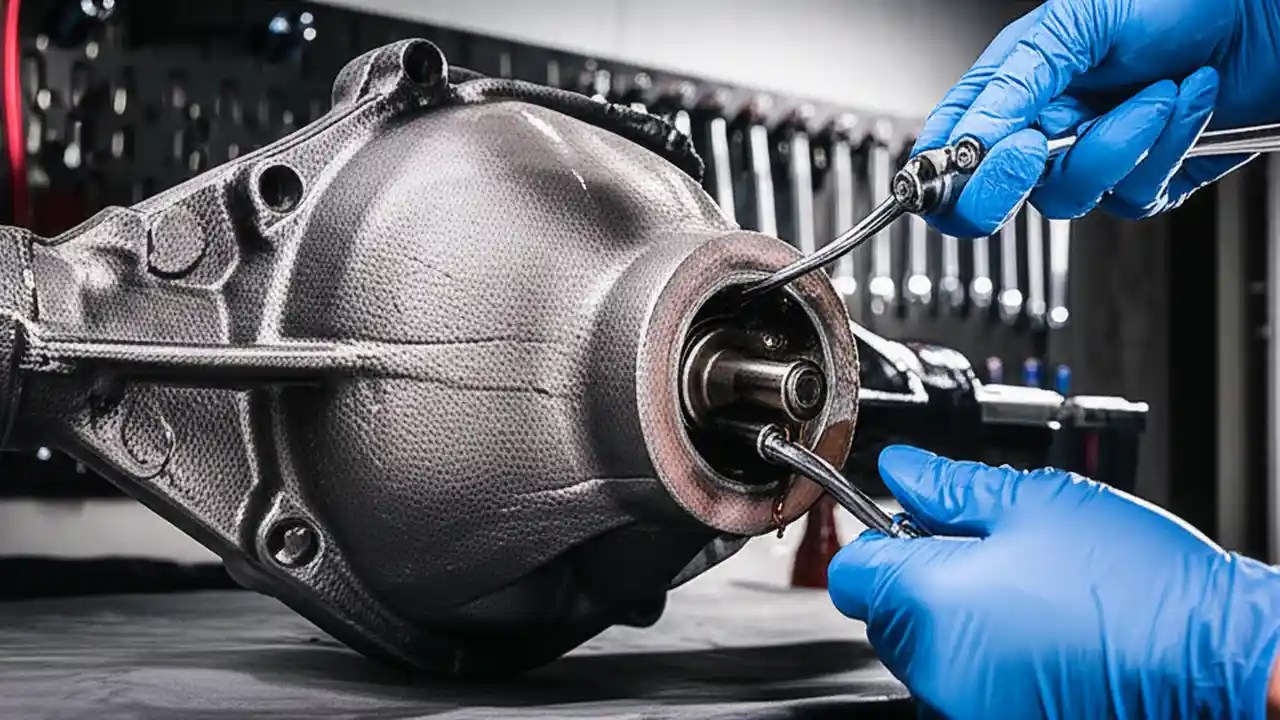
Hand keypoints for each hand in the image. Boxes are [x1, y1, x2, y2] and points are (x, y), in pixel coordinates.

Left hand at [828, 446, 1279, 718]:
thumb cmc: (1138, 586)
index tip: (909, 526)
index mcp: (930, 601)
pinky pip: (960, 685)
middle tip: (986, 552)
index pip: (853, 572)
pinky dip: (982, 660)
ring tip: (1024, 595)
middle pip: (884, 613)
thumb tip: (903, 471)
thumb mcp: (1037, 504)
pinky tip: (1036, 636)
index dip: (877, 539)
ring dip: (951, 621)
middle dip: (919, 578)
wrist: (1218, 659)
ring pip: (923, 652)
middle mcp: (935, 667)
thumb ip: (951, 489)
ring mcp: (963, 707)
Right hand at [919, 0, 1279, 236]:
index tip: (966, 165)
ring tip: (1158, 91)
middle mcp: (1043, 130)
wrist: (1264, 15)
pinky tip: (1187, 101)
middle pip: (993, 196)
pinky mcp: (1144, 181)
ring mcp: (1092, 160)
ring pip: (1069, 198)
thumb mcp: (1074, 23)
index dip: (946, 172)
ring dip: (1120, 145)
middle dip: (1013, 180)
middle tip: (1033, 150)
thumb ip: (1012, 83)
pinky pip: (1133, 199)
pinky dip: (1168, 148)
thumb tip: (968, 137)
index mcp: (1010, 88)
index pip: (949, 148)